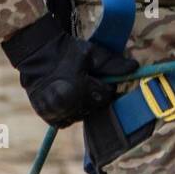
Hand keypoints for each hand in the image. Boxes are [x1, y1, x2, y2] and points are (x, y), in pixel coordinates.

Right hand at [2, 13, 137, 127]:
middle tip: (86, 81)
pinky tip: (68, 98)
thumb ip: (113, 64)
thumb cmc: (68, 52)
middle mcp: (64, 104)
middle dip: (94, 96)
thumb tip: (135, 67)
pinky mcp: (47, 115)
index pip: (105, 96)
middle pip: (94, 108)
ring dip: (83, 106)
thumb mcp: (93, 54)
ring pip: (81, 116)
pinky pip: (66, 121)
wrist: (39, 54)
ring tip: (76, 88)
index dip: (105, 86)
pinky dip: (70, 113)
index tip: (97, 76)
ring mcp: (53, 111)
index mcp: (77, 89)